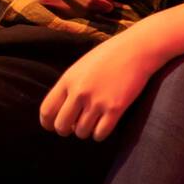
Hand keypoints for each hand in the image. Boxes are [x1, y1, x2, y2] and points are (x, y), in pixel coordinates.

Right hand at [0, 0, 114, 17]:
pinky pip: (60, 26)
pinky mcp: (36, 20)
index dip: (102, 5)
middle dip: (98, 15)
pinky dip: (73, 27)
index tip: (113, 7)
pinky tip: (82, 29)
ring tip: (101, 24)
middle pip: (80, 11)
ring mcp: (41, 9)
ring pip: (72, 21)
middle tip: (113, 19)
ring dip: (88, 23)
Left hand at [39, 31, 158, 140]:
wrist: (137, 49)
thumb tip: (61, 112)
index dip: (47, 123)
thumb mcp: (81, 67)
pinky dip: (100, 134)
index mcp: (68, 80)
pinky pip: (100, 134)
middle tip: (74, 126)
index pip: (46, 111)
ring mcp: (97, 101)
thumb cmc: (109, 56)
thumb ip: (69, 87)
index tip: (53, 126)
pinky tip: (104, 124)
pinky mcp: (115, 108)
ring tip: (93, 121)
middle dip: (66, 130)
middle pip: (61, 126)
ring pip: (82, 132)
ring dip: (86, 131)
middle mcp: (80, 92)